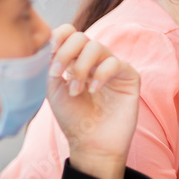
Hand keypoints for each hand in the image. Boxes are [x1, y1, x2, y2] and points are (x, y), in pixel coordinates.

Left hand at [45, 24, 139, 178]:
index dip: (58, 37)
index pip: (69, 34)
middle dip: (66, 53)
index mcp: (75, 61)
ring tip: (77, 90)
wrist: (91, 144)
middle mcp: (94, 61)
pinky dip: (100, 74)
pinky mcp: (129, 77)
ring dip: (82, 67)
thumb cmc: (73, 119)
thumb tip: (51, 43)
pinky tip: (93, 91)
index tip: (49, 53)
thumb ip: (52, 64)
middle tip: (59, 74)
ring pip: (97, 47)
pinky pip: (115, 63)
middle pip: (81, 37)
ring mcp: (112, 67)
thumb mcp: (54, 89)